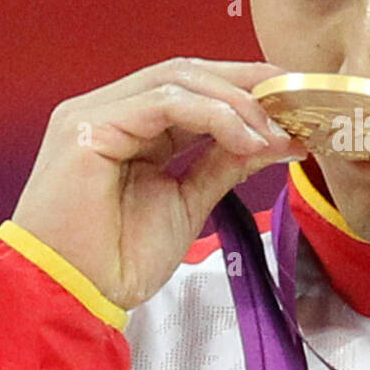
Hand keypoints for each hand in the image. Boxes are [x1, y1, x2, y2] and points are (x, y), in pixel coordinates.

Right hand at [10, 57, 306, 308]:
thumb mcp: (187, 202)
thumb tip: (271, 139)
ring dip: (237, 102)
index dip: (244, 89)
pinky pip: (164, 102)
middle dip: (248, 84)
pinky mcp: (88, 126)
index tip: (294, 102)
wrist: (73, 296)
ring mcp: (94, 113)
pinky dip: (214, 115)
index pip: (192, 89)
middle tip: (296, 101)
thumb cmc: (116, 260)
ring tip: (274, 133)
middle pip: (188, 73)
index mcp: (128, 127)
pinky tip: (246, 140)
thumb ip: (222, 164)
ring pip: (178, 79)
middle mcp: (109, 110)